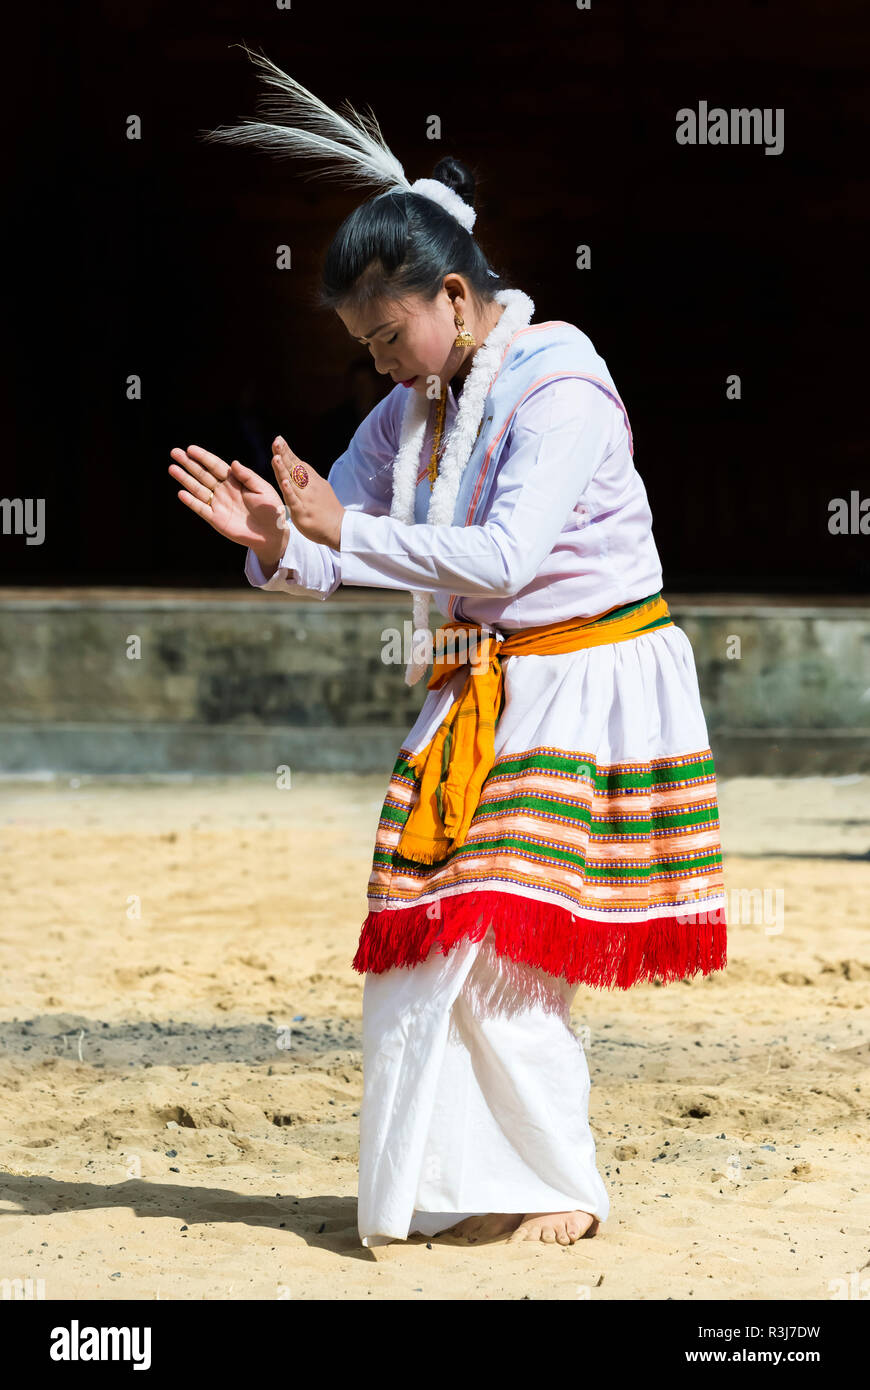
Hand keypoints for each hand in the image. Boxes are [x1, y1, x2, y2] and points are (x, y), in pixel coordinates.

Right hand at [168, 444, 285, 558]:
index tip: (190, 449)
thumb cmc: (271, 509)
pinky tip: (181, 493)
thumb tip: (233, 463)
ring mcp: (218, 504)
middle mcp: (223, 490)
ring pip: (198, 489)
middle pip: (202, 474)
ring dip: (185, 479)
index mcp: (235, 480)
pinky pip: (201, 509)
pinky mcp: (216, 519)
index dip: (203, 457)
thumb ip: (248, 476)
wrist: (272, 534)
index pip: (215, 465)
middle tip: (174, 452)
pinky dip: (191, 502)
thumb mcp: (263, 489)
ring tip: (172, 468)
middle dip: (188, 463)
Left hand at [270, 436, 344, 548]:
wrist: (339, 528)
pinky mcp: (303, 512)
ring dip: (284, 469)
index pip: (297, 463)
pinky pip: (294, 501)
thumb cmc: (327, 508)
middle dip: (284, 454)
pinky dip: (289, 491)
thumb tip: (296, 464)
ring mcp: (306, 499)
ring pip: (292, 482)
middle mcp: (309, 487)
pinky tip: (284, 482)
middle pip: (294, 468)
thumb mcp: (319, 487)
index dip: (287, 452)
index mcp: (311, 480)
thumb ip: (307, 477)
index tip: (279, 439)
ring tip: (276, 456)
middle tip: (276, 441)